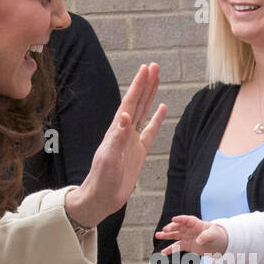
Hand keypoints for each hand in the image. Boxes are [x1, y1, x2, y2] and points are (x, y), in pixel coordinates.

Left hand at [64, 63, 167, 229]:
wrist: (102, 197)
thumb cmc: (102, 179)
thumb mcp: (109, 158)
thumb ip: (116, 137)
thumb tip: (124, 115)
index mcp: (116, 130)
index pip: (129, 103)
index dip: (138, 86)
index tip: (146, 69)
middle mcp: (124, 131)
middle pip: (138, 102)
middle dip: (146, 84)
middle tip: (154, 66)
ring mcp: (132, 140)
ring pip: (144, 112)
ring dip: (150, 95)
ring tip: (157, 79)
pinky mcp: (139, 151)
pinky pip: (150, 130)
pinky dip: (157, 119)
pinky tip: (162, 108)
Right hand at [155, 215, 229, 255]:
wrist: (216, 243)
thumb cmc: (215, 235)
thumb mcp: (213, 234)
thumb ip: (206, 236)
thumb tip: (199, 240)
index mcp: (195, 223)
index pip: (186, 220)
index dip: (180, 219)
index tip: (174, 219)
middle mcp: (188, 229)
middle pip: (178, 227)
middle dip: (171, 228)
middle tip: (164, 230)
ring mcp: (186, 237)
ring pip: (174, 235)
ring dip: (166, 235)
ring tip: (157, 235)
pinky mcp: (185, 245)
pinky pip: (176, 247)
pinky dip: (170, 250)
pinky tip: (163, 253)